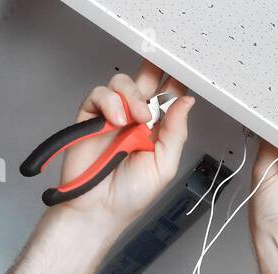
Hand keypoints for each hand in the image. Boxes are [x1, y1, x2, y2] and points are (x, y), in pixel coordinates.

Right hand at [52, 60, 194, 230]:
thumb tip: (186, 102)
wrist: (99, 209)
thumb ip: (176, 132)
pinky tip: (116, 120)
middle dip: (153, 68)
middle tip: (160, 60)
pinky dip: (109, 103)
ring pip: (122, 84)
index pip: (168, 98)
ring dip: (131, 96)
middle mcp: (135, 119)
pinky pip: (99, 94)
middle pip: (145, 82)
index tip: (184, 69)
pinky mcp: (91, 117)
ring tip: (136, 119)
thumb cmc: (131, 195)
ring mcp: (112, 116)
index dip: (175, 82)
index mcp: (157, 130)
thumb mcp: (165, 165)